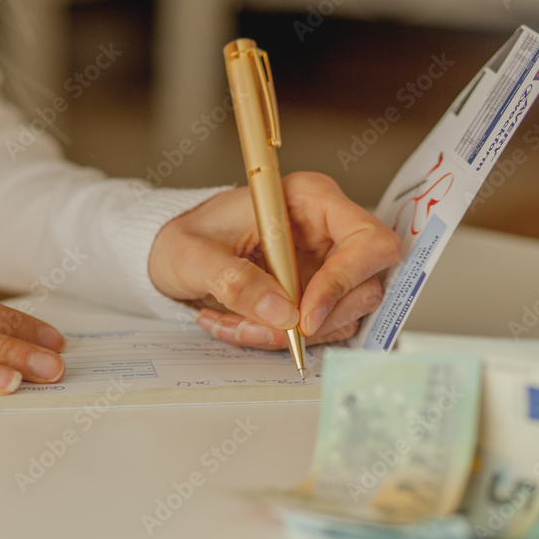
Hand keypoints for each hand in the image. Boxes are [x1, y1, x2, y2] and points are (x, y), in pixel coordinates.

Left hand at [148, 172, 401, 347]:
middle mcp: (328, 232)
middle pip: (364, 287)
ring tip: (234, 324)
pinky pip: (316, 330)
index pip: (368, 240)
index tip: (305, 316)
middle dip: (314, 321)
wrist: (170, 254)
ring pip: (341, 317)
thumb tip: (281, 313)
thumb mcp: (193, 255)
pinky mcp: (315, 296)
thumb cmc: (183, 236)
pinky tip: (238, 324)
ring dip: (288, 335)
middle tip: (260, 329)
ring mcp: (326, 266)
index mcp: (310, 200)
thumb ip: (235, 281)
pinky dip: (277, 338)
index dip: (345, 281)